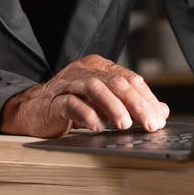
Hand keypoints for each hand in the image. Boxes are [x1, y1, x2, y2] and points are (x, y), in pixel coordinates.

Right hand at [0, 54, 169, 137]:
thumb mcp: (104, 105)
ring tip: (125, 124)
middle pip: (116, 82)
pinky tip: (97, 127)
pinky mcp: (52, 100)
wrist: (32, 110)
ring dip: (113, 107)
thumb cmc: (70, 106)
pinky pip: (71, 104)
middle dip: (137, 104)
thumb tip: (161, 112)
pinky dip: (86, 115)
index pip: (130, 79)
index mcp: (100, 67)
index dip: (147, 98)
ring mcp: (68, 83)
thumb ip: (131, 105)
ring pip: (95, 88)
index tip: (159, 117)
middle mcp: (85, 71)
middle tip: (150, 124)